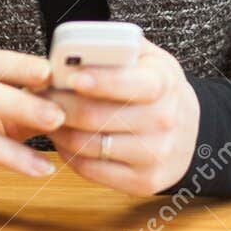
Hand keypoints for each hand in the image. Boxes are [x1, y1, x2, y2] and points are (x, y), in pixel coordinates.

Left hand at [38, 39, 200, 195]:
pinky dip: (69, 154)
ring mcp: (155, 154)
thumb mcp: (147, 60)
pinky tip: (65, 139)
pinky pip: (90, 170)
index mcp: (164, 83)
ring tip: (48, 117)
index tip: (71, 77)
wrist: (191, 132)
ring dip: (58, 131)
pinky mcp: (143, 181)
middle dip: (59, 106)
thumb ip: (114, 49)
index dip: (98, 81)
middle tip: (39, 97)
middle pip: (96, 116)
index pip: (129, 83)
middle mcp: (163, 120)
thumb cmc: (158, 90)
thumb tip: (68, 54)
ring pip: (87, 145)